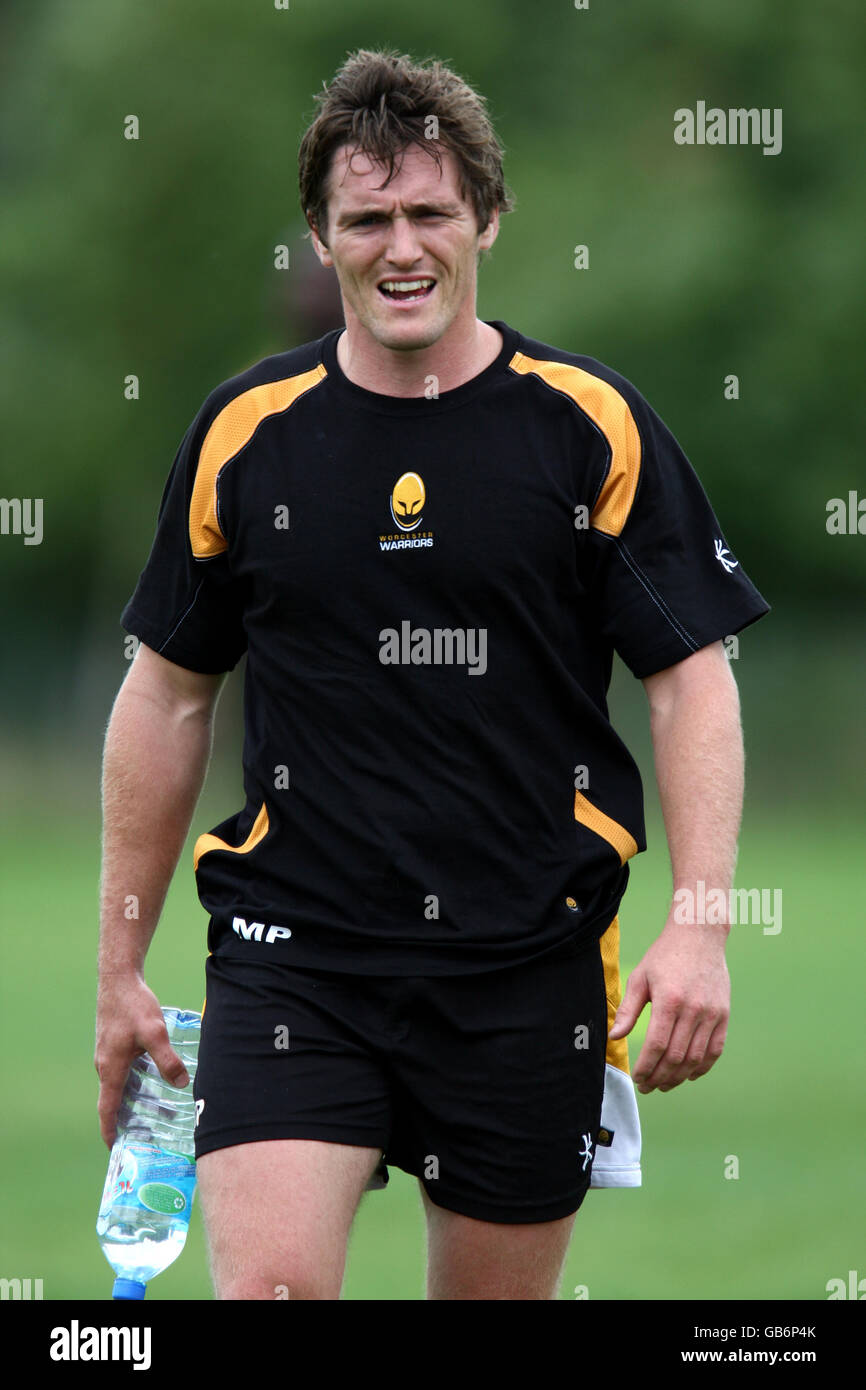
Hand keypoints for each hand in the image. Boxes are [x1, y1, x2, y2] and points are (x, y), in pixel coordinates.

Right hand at [95, 974, 189, 1147]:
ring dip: (134, 1098)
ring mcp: (107, 1053)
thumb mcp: (155, 1033)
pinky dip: (135, 1080)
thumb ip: (167, 1060)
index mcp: (111, 1068)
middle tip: (145, 1135)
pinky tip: (153, 1076)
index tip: (114, 1149)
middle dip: (127, 1119)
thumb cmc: (133, 1005)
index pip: (107, 1108)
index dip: (110, 1131)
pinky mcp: (113, 1043)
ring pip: (120, 1083)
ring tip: (156, 1110)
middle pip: (114, 1099)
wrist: (118, 978)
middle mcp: (105, 1064)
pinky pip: (123, 1070)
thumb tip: (180, 1084)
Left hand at [608, 919, 729, 1092]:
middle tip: (647, 1087)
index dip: (646, 1067)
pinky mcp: (724, 1015)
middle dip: (660, 1077)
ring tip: (664, 1085)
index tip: (637, 1078)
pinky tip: (688, 1075)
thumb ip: (628, 1010)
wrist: (699, 935)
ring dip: (679, 1077)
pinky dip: (702, 1067)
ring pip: (696, 1058)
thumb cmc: (665, 955)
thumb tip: (614, 1037)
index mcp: (670, 1000)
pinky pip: (715, 1050)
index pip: (657, 1046)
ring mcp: (712, 1013)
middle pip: (677, 1057)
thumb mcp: (640, 978)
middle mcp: (693, 1009)